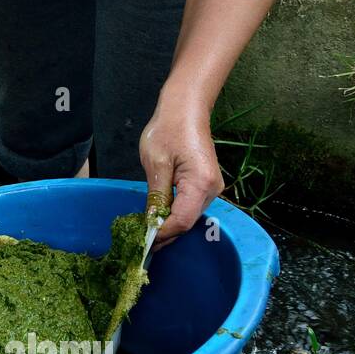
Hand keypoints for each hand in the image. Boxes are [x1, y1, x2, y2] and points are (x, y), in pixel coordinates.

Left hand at [139, 100, 223, 245]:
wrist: (185, 110)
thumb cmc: (169, 130)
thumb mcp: (156, 163)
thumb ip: (156, 196)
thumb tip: (152, 223)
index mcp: (201, 183)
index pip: (181, 221)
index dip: (162, 234)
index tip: (142, 241)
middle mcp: (212, 189)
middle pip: (187, 222)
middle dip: (165, 233)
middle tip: (141, 243)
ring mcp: (212, 188)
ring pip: (189, 216)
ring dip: (169, 225)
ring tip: (147, 232)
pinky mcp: (206, 185)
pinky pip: (190, 206)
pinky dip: (175, 214)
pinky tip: (159, 218)